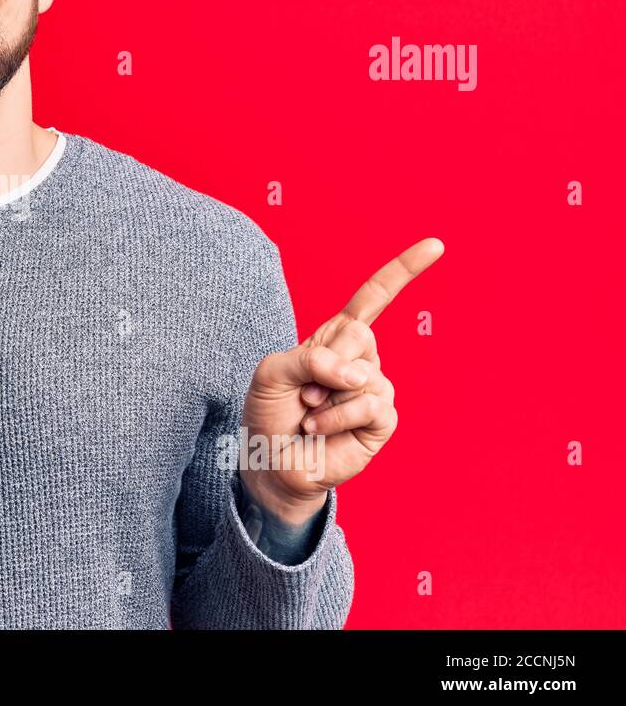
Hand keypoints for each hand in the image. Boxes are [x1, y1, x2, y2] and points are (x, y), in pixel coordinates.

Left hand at [238, 237, 444, 522]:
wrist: (270, 460)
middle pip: (361, 334)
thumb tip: (356, 375)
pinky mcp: (381, 421)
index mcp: (335, 338)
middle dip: (324, 362)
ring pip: (363, 374)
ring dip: (325, 397)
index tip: (436, 245)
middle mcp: (361, 360)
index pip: (374, 298)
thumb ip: (308, 359)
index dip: (402, 271)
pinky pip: (369, 405)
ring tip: (309, 412)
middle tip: (304, 390)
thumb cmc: (270, 413)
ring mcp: (374, 389)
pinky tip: (319, 428)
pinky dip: (336, 417)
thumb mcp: (271, 371)